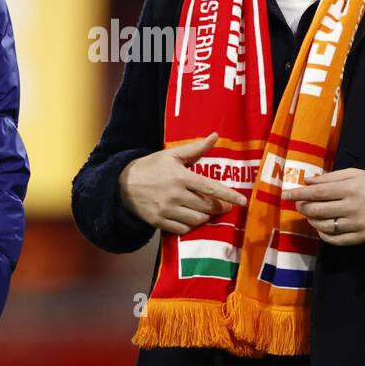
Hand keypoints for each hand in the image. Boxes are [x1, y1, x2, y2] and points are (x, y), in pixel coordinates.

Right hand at [119, 131, 247, 233]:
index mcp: (181, 177)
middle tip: (224, 205)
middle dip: (219, 207)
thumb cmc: (151, 167)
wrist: (122, 184)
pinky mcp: (159, 222)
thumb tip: (215, 136)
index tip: (242, 201)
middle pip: (207, 207)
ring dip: (206, 217)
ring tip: (207, 211)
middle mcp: (175, 195)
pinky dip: (191, 226)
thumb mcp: (172, 154)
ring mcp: (167, 210)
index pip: (211, 188)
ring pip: (197, 220)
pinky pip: (183, 229)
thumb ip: (196, 148)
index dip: (229, 195)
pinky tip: (191, 218)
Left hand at [290, 167, 364, 244]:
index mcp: (350, 188)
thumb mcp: (355, 174)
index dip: (299, 194)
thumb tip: (308, 180)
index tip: (285, 194)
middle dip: (303, 207)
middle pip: (318, 210)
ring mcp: (357, 225)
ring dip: (311, 221)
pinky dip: (323, 235)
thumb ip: (331, 177)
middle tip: (299, 204)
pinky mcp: (361, 238)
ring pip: (324, 226)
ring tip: (310, 215)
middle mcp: (352, 207)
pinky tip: (320, 228)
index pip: (317, 192)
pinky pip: (336, 240)